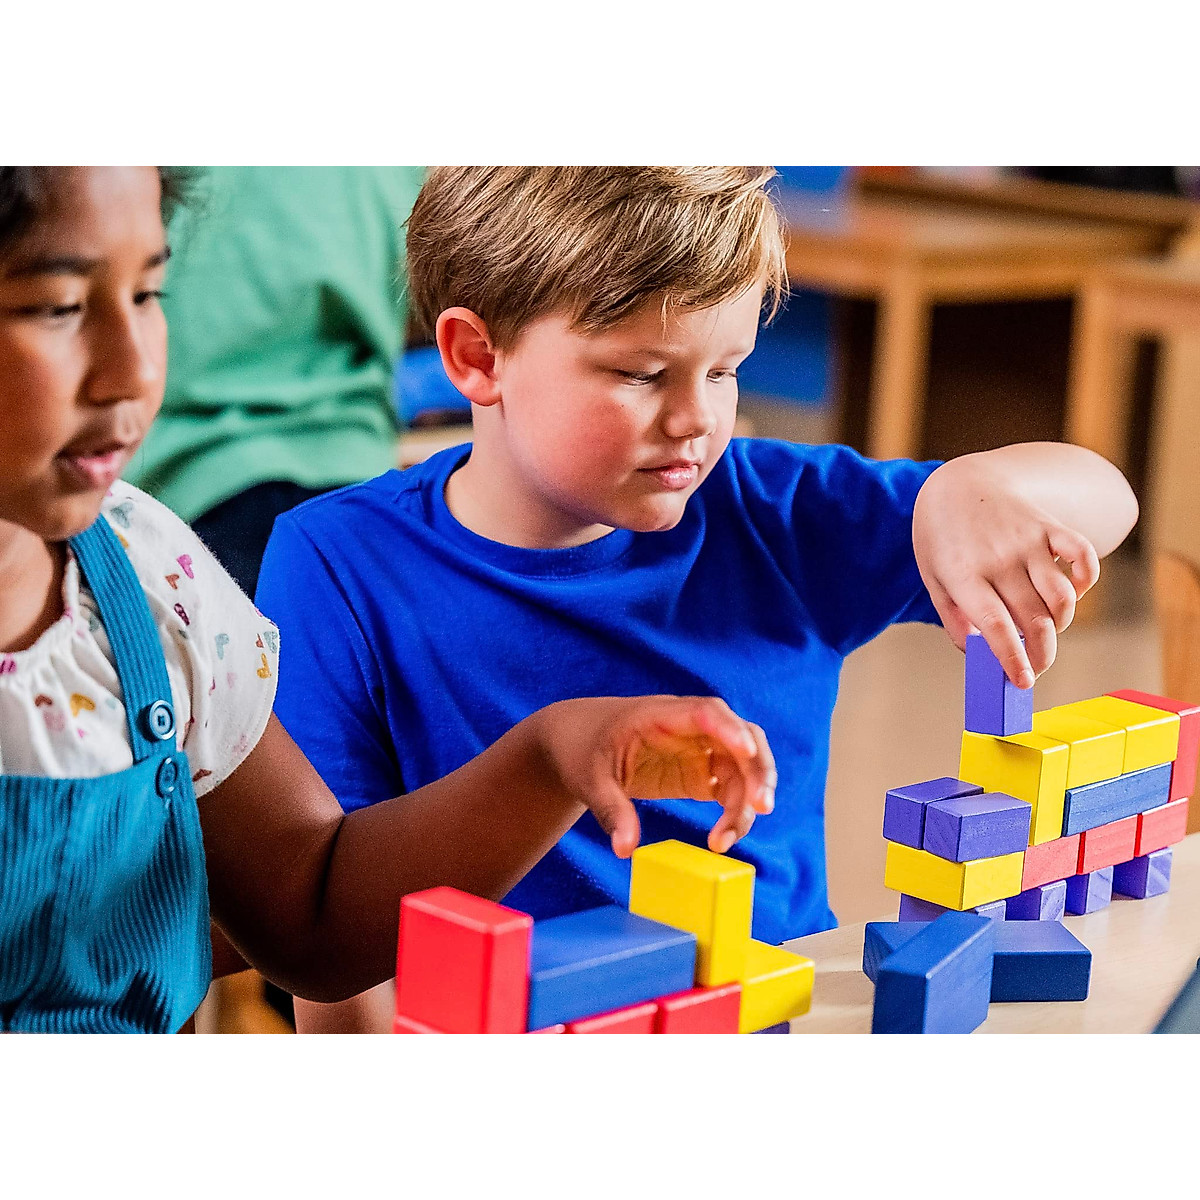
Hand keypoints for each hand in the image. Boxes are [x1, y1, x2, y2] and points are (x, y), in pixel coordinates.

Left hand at [533, 695, 775, 858]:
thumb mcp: (589, 781)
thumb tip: (625, 849)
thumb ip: (612, 811)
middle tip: (761, 807)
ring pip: (744, 766)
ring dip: (749, 799)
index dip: (730, 728)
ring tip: (724, 840)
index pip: (706, 712)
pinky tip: (721, 838)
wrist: (576, 742)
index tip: (746, 750)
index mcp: (660, 715)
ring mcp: (699, 749)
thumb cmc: (583, 750)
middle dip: (758, 769)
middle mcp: (689, 727)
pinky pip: (732, 788)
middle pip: (742, 736)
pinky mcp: (700, 772)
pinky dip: (735, 812)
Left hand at [913, 455, 1099, 686]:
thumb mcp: (933, 578)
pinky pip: (1083, 556)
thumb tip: (980, 655)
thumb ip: (954, 619)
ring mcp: (1027, 541)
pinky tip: (1071, 594)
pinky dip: (1086, 582)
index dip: (1013, 658)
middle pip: (1034, 619)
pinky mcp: (1049, 526)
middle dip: (1042, 653)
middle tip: (1038, 666)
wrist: (959, 483)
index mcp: (964, 575)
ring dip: (1062, 623)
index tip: (1023, 682)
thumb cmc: (942, 538)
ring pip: (1062, 596)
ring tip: (1047, 629)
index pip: (996, 626)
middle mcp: (999, 559)